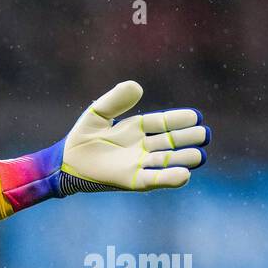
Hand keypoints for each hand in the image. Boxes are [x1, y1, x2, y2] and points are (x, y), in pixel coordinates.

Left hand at [0, 80, 210, 210]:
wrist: (64, 163)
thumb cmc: (81, 138)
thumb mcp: (97, 113)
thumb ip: (115, 99)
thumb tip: (137, 86)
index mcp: (136, 128)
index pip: (163, 122)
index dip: (179, 120)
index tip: (196, 116)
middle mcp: (142, 147)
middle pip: (172, 142)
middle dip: (188, 139)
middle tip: (203, 135)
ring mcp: (138, 164)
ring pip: (167, 161)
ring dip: (184, 159)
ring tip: (199, 155)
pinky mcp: (131, 180)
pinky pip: (153, 180)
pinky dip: (168, 178)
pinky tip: (184, 175)